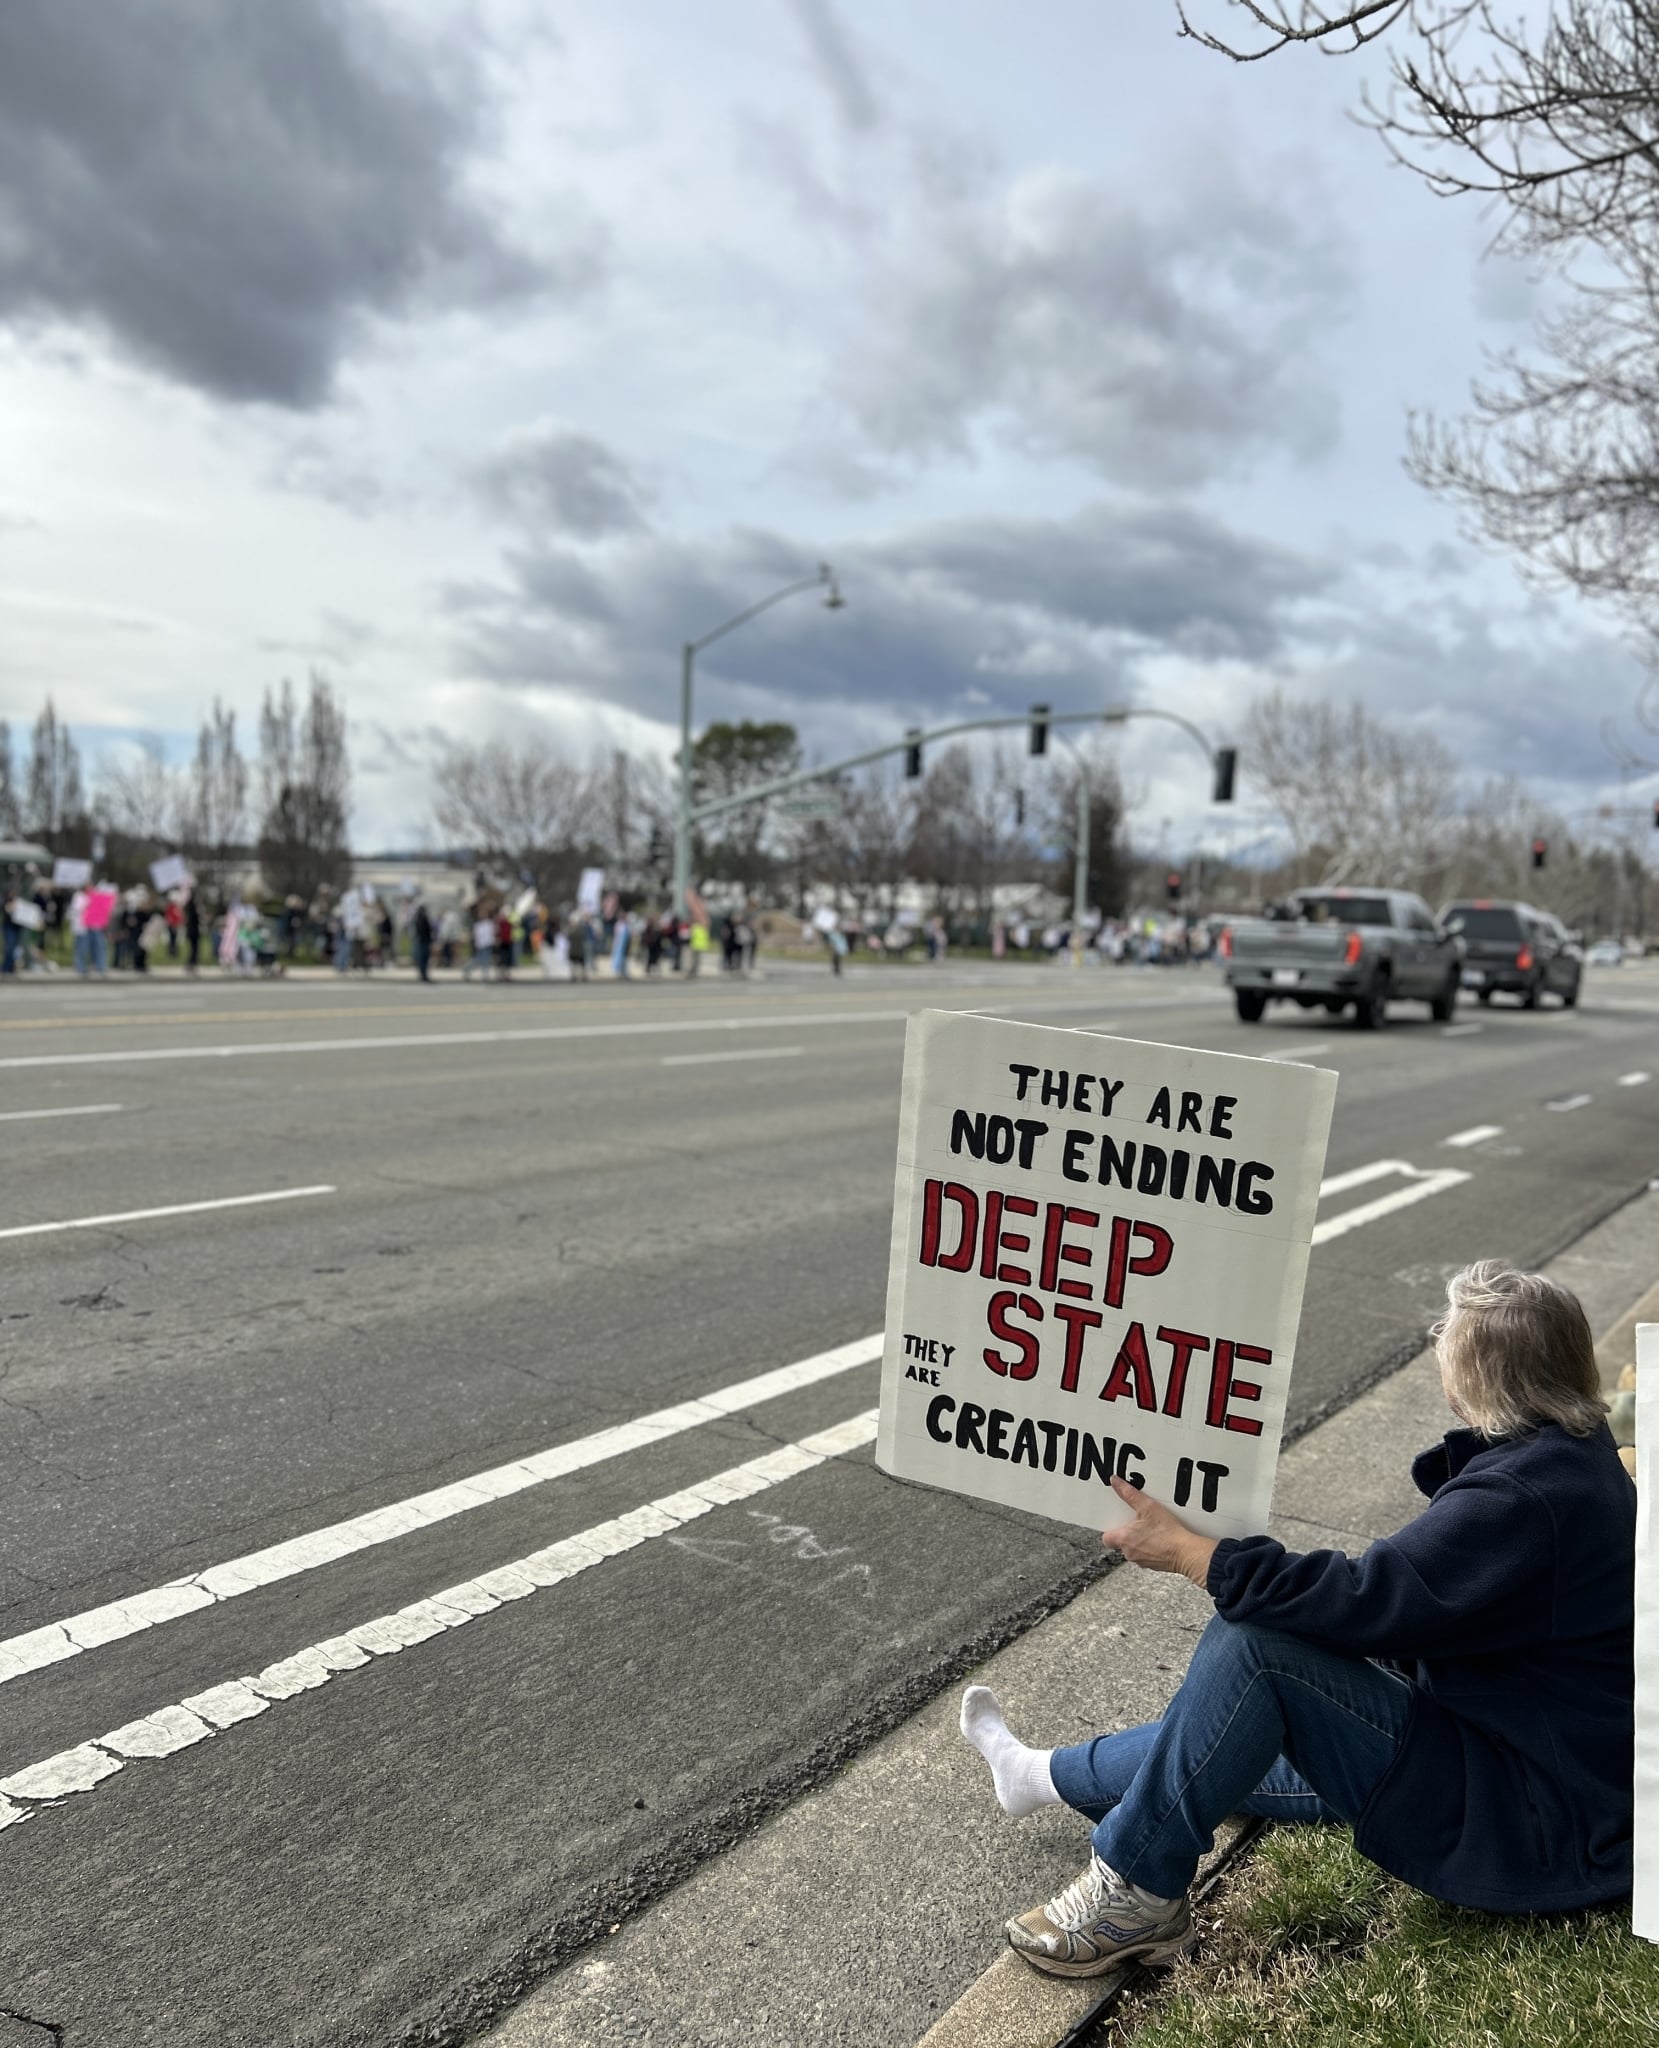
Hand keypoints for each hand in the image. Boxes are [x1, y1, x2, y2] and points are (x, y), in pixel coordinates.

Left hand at [1103, 1476, 1217, 1589]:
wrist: (1186, 1552)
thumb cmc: (1168, 1533)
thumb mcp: (1148, 1506)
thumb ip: (1129, 1494)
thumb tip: (1116, 1483)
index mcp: (1124, 1539)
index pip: (1106, 1538)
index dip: (1111, 1528)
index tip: (1117, 1520)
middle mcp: (1130, 1553)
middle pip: (1121, 1542)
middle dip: (1128, 1532)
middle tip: (1138, 1521)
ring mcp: (1142, 1561)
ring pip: (1135, 1549)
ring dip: (1140, 1540)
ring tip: (1152, 1528)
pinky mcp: (1154, 1565)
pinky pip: (1148, 1555)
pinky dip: (1152, 1547)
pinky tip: (1161, 1538)